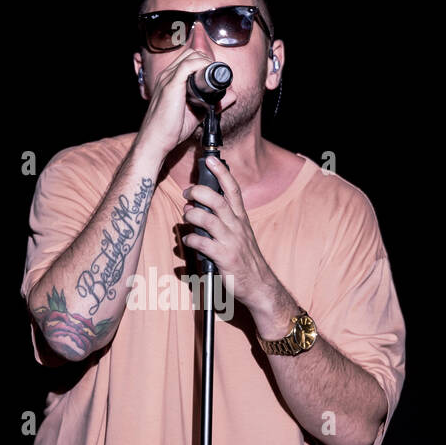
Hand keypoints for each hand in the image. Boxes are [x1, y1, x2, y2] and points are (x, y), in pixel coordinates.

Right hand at [137, 49, 237, 159]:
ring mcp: (167, 79)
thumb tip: (232, 95)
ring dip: (206, 61)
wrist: (155, 141)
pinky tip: (209, 75)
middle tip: (217, 74)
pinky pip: (188, 65)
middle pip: (190, 53)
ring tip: (215, 75)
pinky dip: (201, 65)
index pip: (188, 59)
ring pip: (190, 56)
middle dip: (207, 59)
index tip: (215, 74)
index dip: (204, 62)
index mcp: (170, 80)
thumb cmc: (170, 130)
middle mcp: (167, 75)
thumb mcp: (196, 113)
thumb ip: (211, 104)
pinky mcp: (171, 86)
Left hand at [180, 156, 277, 311]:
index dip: (221, 172)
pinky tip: (188, 241)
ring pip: (208, 219)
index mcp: (240, 217)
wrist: (259, 284)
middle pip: (217, 200)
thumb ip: (221, 219)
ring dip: (192, 215)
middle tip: (187, 193)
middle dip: (198, 192)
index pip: (232, 189)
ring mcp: (231, 241)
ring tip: (186, 217)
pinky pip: (203, 243)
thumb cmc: (244, 257)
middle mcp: (237, 226)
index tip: (210, 160)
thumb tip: (196, 207)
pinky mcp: (224, 257)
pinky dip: (191, 239)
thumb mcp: (238, 233)